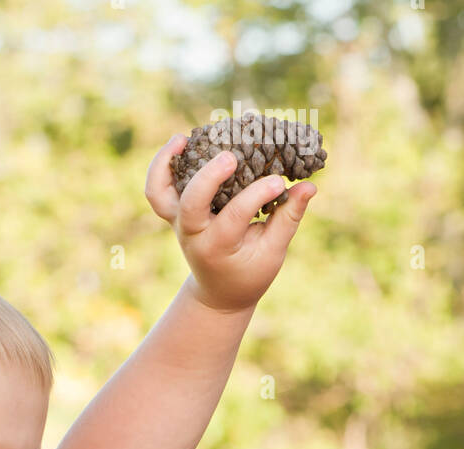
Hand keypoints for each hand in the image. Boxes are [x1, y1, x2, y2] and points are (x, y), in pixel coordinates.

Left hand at [144, 133, 318, 313]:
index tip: (280, 182)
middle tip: (231, 157)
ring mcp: (178, 222)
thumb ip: (287, 220)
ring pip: (160, 195)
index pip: (234, 216)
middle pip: (191, 204)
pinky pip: (158, 189)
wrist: (220, 292)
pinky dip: (162, 166)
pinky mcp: (174, 212)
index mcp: (218, 247)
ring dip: (166, 165)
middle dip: (209, 178)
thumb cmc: (249, 272)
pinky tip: (179, 142)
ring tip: (183, 138)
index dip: (257, 195)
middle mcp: (193, 234)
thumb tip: (309, 187)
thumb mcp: (272, 254)